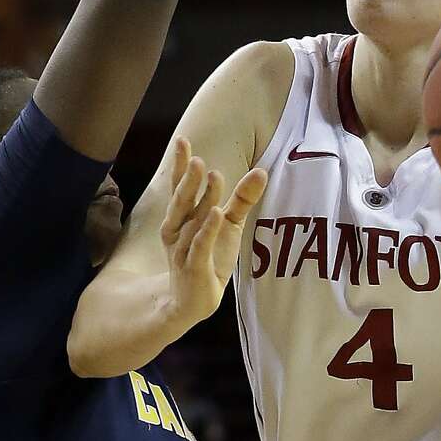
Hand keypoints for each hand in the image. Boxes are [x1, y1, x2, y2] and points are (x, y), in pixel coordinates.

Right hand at [160, 138, 266, 326]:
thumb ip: (243, 199)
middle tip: (199, 159)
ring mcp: (184, 249)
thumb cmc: (210, 257)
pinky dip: (207, 230)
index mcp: (182, 217)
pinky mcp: (194, 268)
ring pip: (192, 220)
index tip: (183, 140)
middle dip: (190, 180)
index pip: (181, 187)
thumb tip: (262, 171)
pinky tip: (216, 214)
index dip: (181, 165)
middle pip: (183, 200)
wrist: (192, 301)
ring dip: (202, 198)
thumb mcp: (229, 225)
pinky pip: (200, 246)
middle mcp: (179, 230)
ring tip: (213, 175)